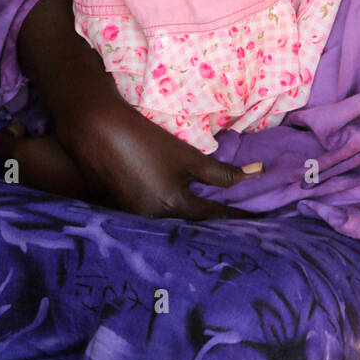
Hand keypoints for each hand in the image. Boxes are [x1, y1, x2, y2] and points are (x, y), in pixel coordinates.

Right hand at [57, 85, 262, 219]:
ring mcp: (136, 219)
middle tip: (241, 228)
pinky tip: (181, 213)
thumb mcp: (186, 156)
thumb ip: (221, 172)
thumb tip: (258, 173)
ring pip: (174, 226)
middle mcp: (155, 221)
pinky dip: (171, 218)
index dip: (239, 218)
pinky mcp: (124, 212)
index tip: (261, 224)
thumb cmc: (144, 139)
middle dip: (216, 228)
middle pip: (194, 228)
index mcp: (173, 206)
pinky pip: (155, 221)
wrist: (97, 130)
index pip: (215, 217)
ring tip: (216, 224)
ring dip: (193, 225)